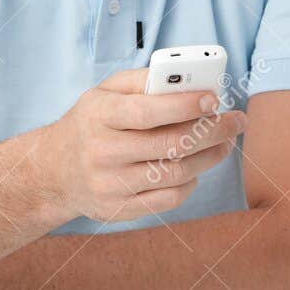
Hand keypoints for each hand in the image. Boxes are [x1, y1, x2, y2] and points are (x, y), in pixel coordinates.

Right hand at [32, 69, 245, 223]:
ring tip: (224, 142)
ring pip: (176, 173)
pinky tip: (195, 167)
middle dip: (212, 131)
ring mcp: (110, 185)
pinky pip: (169, 199)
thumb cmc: (90, 124)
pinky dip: (191, 182)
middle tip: (235, 121)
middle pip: (169, 145)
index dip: (185, 105)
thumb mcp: (104, 93)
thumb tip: (189, 80)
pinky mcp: (119, 210)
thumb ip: (143, 81)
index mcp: (98, 116)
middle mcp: (102, 152)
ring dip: (210, 157)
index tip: (213, 99)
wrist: (53, 171)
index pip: (147, 112)